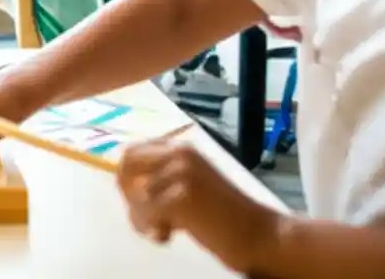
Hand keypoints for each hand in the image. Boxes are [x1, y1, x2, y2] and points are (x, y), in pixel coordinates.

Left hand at [118, 138, 281, 273]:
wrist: (260, 233)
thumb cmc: (225, 214)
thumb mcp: (190, 184)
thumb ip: (162, 177)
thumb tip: (124, 182)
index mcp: (181, 148)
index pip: (133, 152)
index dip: (127, 178)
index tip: (139, 201)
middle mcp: (179, 153)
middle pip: (126, 167)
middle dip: (128, 195)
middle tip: (147, 217)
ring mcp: (181, 173)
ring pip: (134, 195)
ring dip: (141, 218)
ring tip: (163, 230)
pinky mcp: (183, 196)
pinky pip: (145, 213)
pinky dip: (152, 229)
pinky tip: (169, 236)